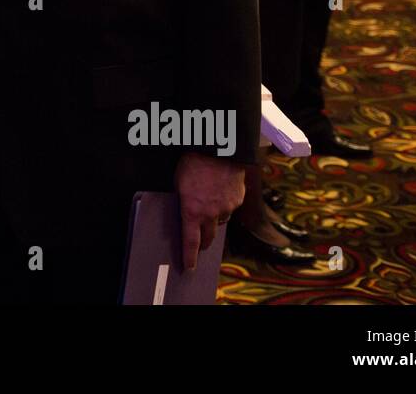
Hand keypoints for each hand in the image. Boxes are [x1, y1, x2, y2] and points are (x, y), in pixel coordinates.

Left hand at [175, 152, 244, 271]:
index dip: (189, 257)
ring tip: (208, 204)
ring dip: (214, 218)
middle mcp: (211, 214)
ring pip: (220, 221)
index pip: (190, 242)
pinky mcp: (238, 199)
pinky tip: (219, 191)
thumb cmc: (191, 162)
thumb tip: (183, 212)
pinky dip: (224, 204)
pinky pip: (230, 207)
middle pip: (208, 237)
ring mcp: (227, 207)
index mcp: (192, 211)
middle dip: (203, 242)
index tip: (189, 267)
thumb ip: (182, 201)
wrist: (218, 148)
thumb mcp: (178, 183)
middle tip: (199, 244)